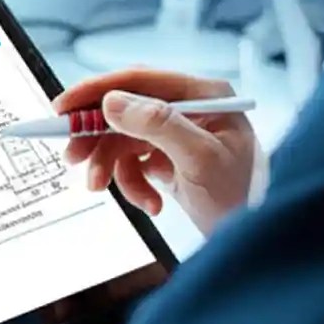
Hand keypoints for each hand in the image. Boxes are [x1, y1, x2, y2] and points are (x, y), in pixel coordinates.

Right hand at [55, 69, 264, 235]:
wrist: (260, 243)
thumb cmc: (246, 198)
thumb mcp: (201, 158)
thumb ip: (158, 124)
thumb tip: (113, 102)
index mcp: (204, 95)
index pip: (139, 80)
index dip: (96, 91)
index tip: (64, 107)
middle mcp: (191, 109)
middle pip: (125, 111)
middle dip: (98, 138)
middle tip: (74, 158)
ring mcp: (180, 135)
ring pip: (125, 140)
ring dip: (112, 167)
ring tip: (105, 189)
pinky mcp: (172, 160)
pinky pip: (135, 164)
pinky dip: (132, 185)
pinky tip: (150, 203)